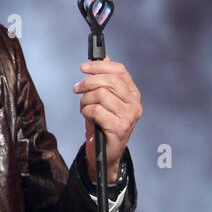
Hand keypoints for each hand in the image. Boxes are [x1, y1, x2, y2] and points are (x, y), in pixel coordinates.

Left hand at [73, 59, 140, 183]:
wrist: (105, 154)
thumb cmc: (103, 126)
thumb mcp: (104, 100)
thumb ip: (105, 80)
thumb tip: (104, 57)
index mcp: (133, 94)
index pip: (120, 71)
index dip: (100, 66)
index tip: (84, 68)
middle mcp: (134, 104)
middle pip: (109, 80)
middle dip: (88, 82)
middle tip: (77, 88)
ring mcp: (129, 116)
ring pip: (101, 95)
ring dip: (85, 100)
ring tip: (84, 107)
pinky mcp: (119, 128)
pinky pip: (97, 110)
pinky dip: (86, 111)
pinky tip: (87, 116)